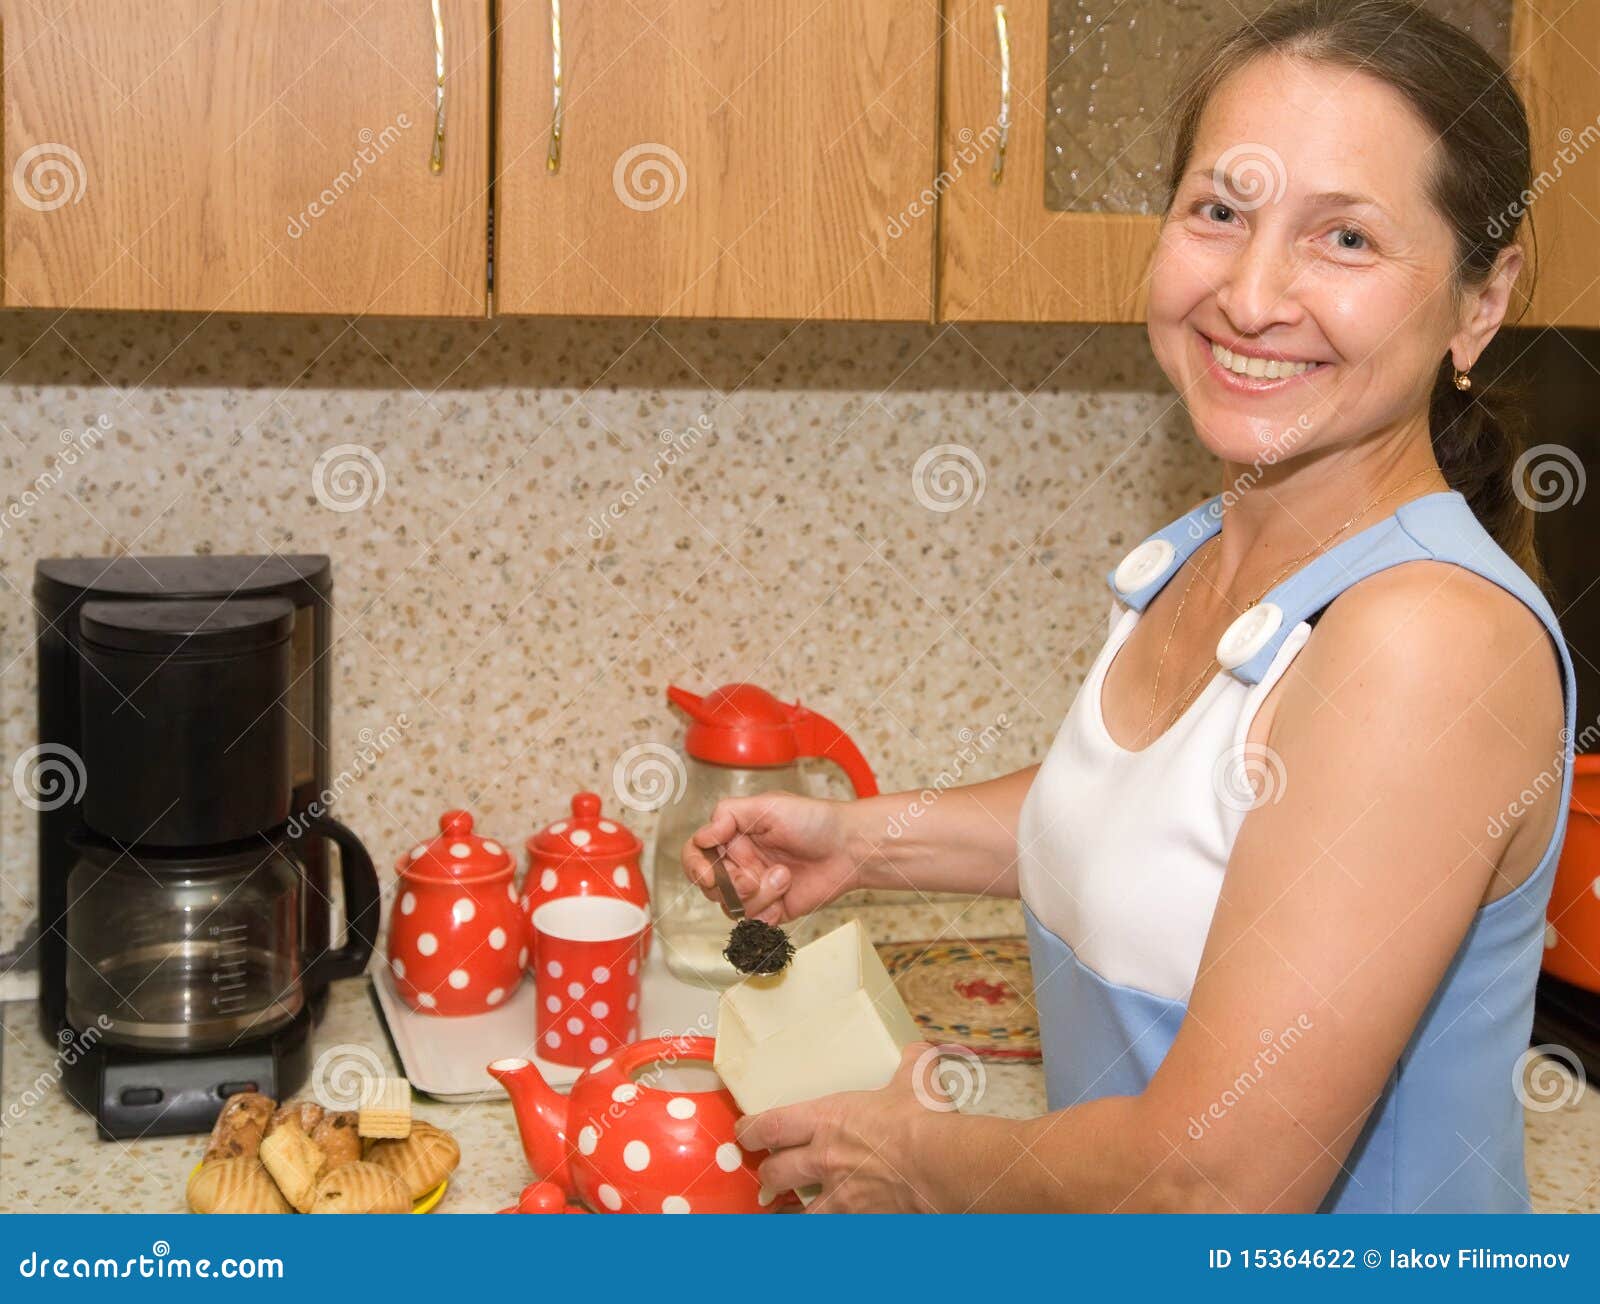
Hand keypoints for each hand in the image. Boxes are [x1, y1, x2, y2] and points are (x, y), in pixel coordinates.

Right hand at [681, 792, 862, 923]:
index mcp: (734, 836)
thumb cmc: (813, 820)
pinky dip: (767, 913)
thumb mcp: (768, 805)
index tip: (709, 876)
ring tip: (784, 877)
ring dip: (757, 896)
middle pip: (711, 886)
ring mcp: (755, 888)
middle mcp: (741, 862)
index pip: (697, 854)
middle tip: (754, 876)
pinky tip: (786, 896)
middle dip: (732, 885)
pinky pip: (754, 922)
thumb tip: (702, 835)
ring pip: (733, 907)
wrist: (849, 848)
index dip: (696, 867)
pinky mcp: (773, 908)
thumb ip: (728, 814)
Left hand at [734, 1043, 950, 1212]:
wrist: (941, 1166)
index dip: (752, 1130)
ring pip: (797, 1212)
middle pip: (776, 1172)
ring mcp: (841, 1198)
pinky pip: (831, 1233)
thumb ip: (911, 1064)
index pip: (772, 1126)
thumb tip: (919, 1050)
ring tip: (783, 1215)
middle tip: (767, 1174)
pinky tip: (827, 1232)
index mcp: (830, 1121)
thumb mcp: (915, 1081)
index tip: (745, 1132)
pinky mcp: (860, 1225)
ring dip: (789, 1213)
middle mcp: (826, 1160)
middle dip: (768, 1175)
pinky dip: (827, 1233)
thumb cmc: (924, 1121)